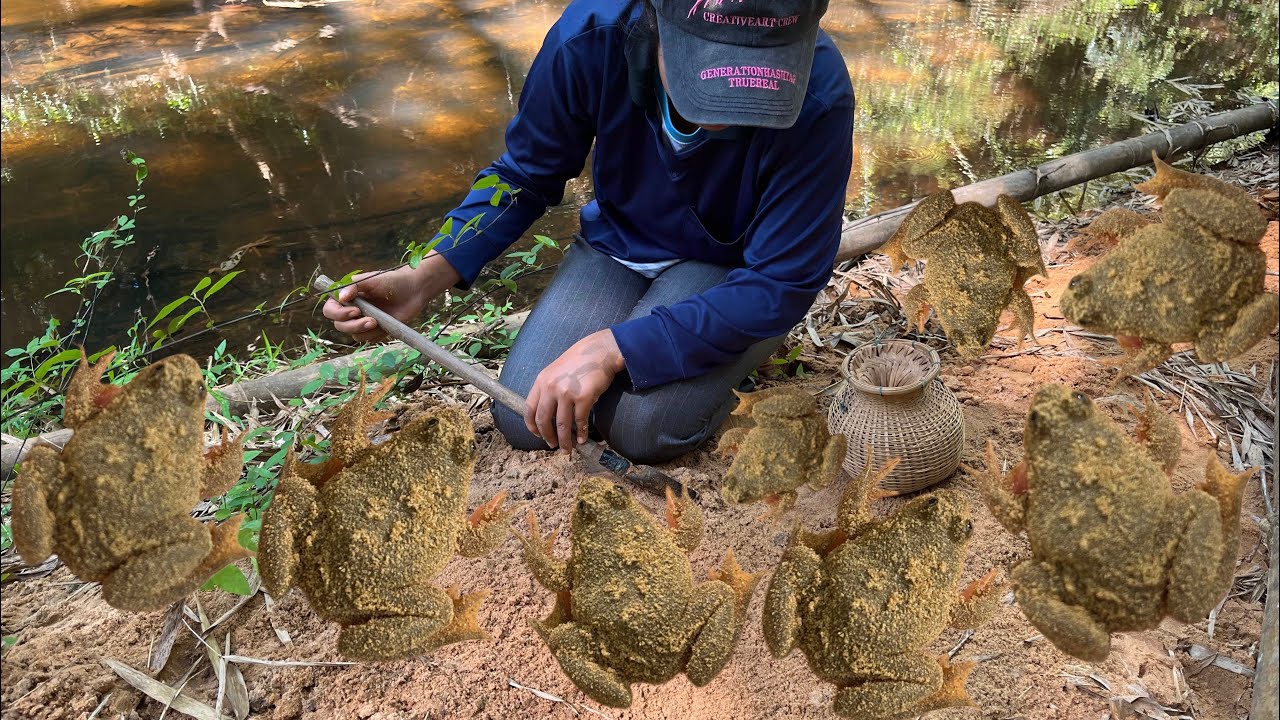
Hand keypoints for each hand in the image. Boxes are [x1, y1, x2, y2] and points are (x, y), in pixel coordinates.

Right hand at [322, 254, 459, 341]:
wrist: (415, 290)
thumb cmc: (392, 280)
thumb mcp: (372, 279)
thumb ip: (354, 286)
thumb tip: (340, 297)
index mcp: (348, 296)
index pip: (330, 309)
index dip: (338, 313)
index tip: (355, 311)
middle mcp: (353, 310)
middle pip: (339, 325)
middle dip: (353, 325)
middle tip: (370, 320)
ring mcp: (364, 321)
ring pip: (354, 335)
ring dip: (364, 330)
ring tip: (378, 321)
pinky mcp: (376, 330)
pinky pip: (368, 339)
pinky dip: (374, 334)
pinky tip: (384, 324)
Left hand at [525, 329, 625, 452]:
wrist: (599, 352)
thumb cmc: (579, 362)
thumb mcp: (556, 371)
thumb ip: (548, 388)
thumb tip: (547, 412)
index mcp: (541, 381)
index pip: (529, 408)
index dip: (531, 425)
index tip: (537, 435)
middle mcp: (551, 387)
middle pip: (543, 420)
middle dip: (547, 437)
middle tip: (552, 445)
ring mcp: (567, 393)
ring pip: (561, 425)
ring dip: (564, 441)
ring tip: (567, 449)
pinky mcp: (583, 397)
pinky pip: (580, 421)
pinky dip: (581, 433)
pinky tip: (582, 439)